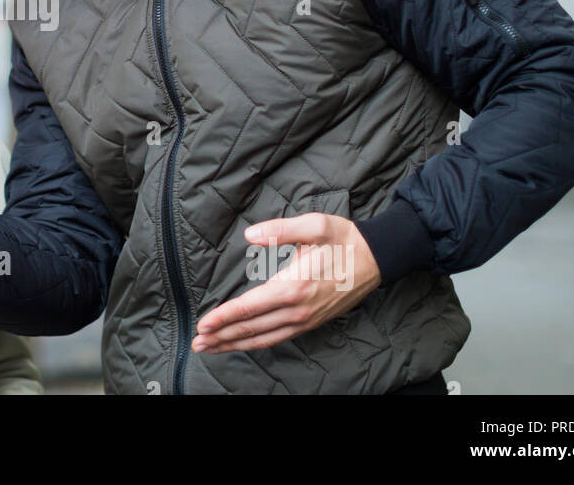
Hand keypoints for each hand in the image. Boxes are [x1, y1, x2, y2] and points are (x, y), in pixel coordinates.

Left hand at [191, 213, 380, 353]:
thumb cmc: (343, 239)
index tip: (203, 324)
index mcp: (294, 286)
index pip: (250, 307)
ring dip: (235, 344)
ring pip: (263, 338)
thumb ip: (280, 229)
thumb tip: (250, 234)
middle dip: (222, 336)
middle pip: (252, 328)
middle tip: (197, 342)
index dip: (224, 317)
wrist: (377, 258)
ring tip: (211, 348)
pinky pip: (278, 338)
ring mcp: (305, 319)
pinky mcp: (311, 322)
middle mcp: (297, 309)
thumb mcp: (315, 225)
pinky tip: (242, 343)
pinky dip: (256, 343)